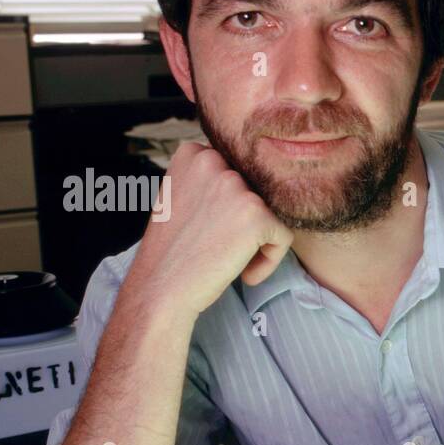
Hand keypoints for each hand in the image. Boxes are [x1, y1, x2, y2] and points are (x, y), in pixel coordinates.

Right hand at [124, 142, 292, 320]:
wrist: (160, 290)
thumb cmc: (172, 252)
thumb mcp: (180, 198)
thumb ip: (209, 180)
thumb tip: (245, 177)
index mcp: (193, 153)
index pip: (238, 175)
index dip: (230, 210)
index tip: (209, 232)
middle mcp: (213, 161)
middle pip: (256, 194)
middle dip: (244, 226)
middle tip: (216, 248)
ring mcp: (235, 186)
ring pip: (271, 215)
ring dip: (256, 244)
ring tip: (226, 261)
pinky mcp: (256, 214)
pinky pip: (283, 237)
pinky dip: (270, 261)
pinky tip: (244, 275)